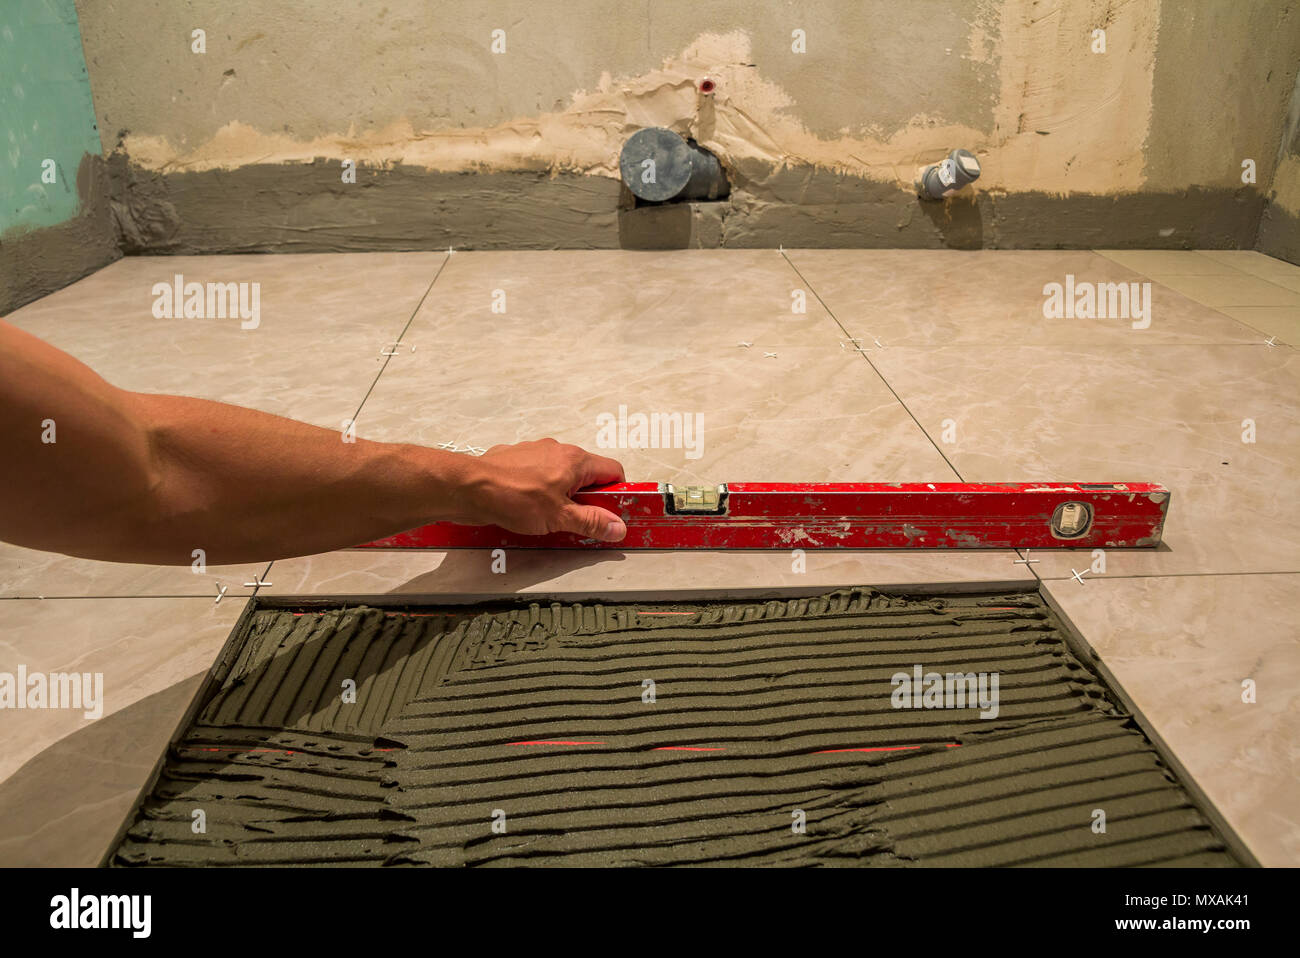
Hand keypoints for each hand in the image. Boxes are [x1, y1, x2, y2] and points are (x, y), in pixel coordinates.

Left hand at [459, 438, 627, 540]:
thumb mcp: (559, 517)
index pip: (612, 471)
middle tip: (577, 520)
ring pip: (561, 474)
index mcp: (575, 460)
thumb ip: (591, 522)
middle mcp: (557, 450)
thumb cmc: (512, 497)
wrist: (469, 487)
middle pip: (586, 474)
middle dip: (586, 498)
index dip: (616, 493)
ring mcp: (535, 452)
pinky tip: (526, 507)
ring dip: (561, 494)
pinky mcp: (516, 459)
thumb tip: (616, 526)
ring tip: (547, 516)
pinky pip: (538, 474)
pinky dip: (539, 489)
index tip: (611, 512)